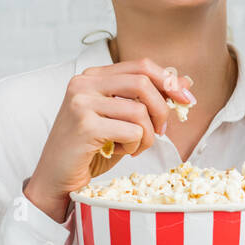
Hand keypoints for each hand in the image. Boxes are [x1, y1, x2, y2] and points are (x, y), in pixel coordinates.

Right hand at [25, 58, 195, 221]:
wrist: (57, 178)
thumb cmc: (92, 149)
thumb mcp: (123, 119)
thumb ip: (148, 99)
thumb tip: (185, 82)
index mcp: (93, 76)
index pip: (141, 66)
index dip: (169, 81)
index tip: (186, 99)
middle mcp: (84, 83)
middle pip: (143, 82)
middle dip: (162, 109)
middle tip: (161, 132)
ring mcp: (81, 103)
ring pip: (139, 110)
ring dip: (148, 135)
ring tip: (136, 147)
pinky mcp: (85, 126)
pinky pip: (132, 131)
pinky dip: (135, 145)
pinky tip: (121, 152)